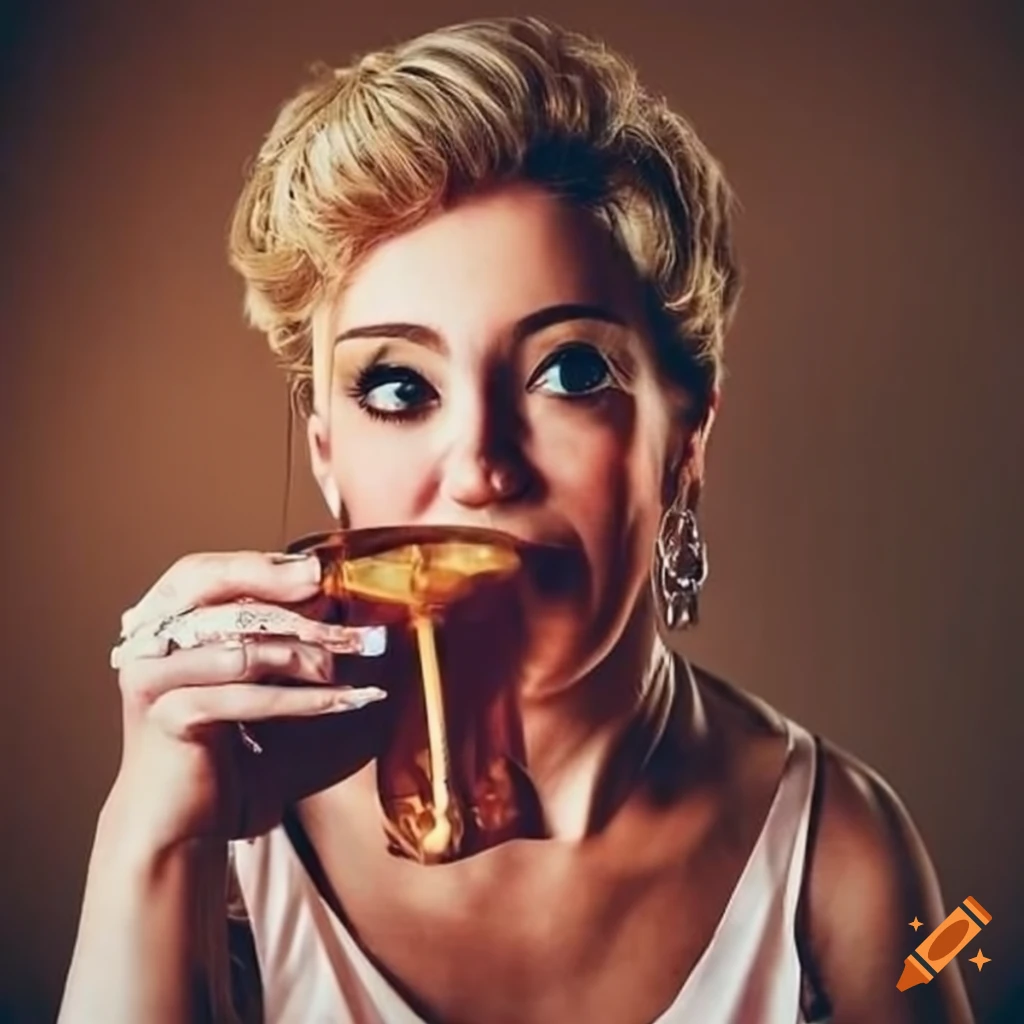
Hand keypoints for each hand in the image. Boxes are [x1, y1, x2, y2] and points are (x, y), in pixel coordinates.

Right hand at [105, 550, 389, 856]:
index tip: (318, 573)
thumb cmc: (224, 749)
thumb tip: (327, 592)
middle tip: (350, 626)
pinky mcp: (168, 718)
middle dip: (295, 610)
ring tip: (349, 668)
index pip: (205, 572)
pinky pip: (245, 696)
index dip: (259, 567)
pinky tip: (343, 701)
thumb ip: (275, 636)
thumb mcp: (254, 681)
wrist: (181, 825)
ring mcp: (153, 679)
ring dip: (306, 657)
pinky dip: (301, 699)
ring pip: (242, 649)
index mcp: (161, 624)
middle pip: (223, 600)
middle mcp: (148, 644)